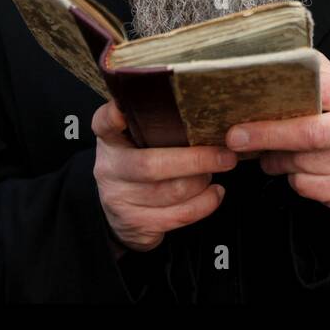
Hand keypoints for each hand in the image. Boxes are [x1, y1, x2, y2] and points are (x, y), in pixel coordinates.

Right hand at [92, 101, 237, 251]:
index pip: (104, 123)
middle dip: (195, 160)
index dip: (113, 116)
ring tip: (217, 170)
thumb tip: (203, 105)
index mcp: (111, 140)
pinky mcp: (136, 223)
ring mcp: (120, 199)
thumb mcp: (138, 140)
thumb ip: (155, 123)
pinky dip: (204, 204)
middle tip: (225, 155)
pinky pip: (178, 215)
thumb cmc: (142, 165)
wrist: (122, 215)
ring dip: (202, 181)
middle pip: (151, 165)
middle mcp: (110, 168)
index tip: (123, 111)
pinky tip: (215, 193)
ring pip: (170, 192)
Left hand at [226, 52, 329, 208]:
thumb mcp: (323, 75)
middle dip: (270, 137)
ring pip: (307, 164)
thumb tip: (251, 66)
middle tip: (237, 139)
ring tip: (268, 151)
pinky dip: (293, 179)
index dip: (281, 105)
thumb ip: (298, 69)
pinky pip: (311, 187)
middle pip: (314, 135)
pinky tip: (293, 165)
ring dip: (278, 160)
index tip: (245, 114)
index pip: (321, 95)